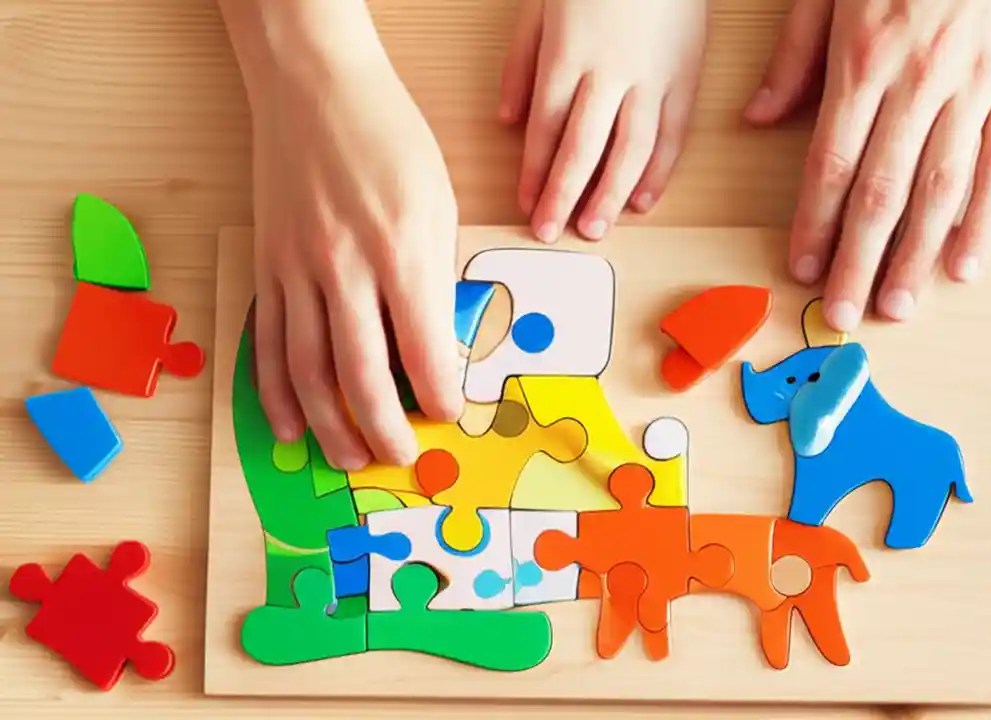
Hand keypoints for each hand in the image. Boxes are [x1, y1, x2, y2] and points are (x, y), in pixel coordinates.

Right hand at [234, 6, 461, 470]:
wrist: (314, 88)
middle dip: (383, 429)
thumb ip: (435, 276)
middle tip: (402, 459)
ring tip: (350, 458)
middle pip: (359, 374)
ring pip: (306, 369)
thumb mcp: (439, 203)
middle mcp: (345, 268)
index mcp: (401, 251)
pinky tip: (290, 425)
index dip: (438, 397)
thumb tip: (434, 344)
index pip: (421, 349)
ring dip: (329, 424)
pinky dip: (275, 391)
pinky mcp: (266, 266)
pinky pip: (268, 342)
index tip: (450, 419)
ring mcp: (296, 270)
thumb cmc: (390, 140)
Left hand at [499, 0, 707, 241]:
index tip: (525, 204)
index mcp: (567, 56)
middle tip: (551, 233)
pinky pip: (673, 134)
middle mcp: (609, 74)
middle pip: (582, 147)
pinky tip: (642, 200)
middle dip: (564, 195)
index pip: (545, 128)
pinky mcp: (685, 77)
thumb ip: (521, 65)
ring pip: (630, 148)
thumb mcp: (540, 9)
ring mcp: (652, 78)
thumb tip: (506, 120)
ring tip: (595, 229)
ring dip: (610, 194)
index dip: (534, 172)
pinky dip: (659, 171)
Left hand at [745, 0, 990, 329]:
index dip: (815, 223)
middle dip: (858, 259)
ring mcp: (977, 84)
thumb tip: (756, 120)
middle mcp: (919, 80)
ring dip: (915, 256)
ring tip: (896, 306)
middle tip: (843, 313)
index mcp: (864, 58)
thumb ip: (794, 55)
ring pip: (941, 188)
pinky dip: (985, 219)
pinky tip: (964, 264)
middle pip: (881, 189)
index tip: (803, 269)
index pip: (830, 162)